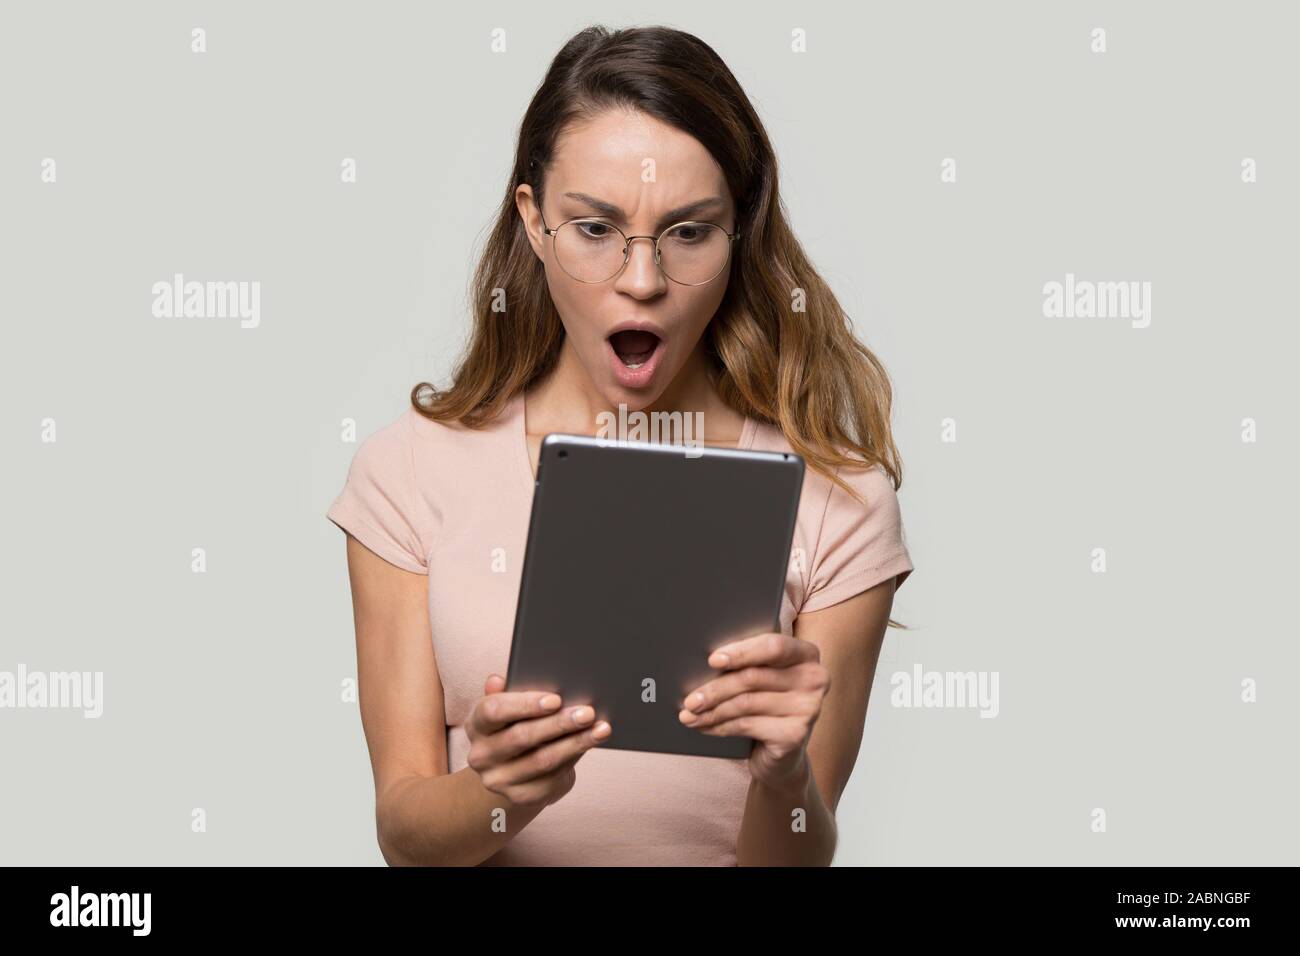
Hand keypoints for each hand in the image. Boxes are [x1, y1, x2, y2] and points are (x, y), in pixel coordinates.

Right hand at [465, 674, 611, 808]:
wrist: (515, 770)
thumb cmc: (516, 726)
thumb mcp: (510, 708)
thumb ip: (508, 692)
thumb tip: (497, 680)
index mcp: (476, 724)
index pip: (493, 711)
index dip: (525, 704)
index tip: (556, 699)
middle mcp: (481, 755)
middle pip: (522, 736)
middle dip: (558, 723)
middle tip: (588, 712)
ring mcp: (499, 779)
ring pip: (542, 760)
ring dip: (575, 742)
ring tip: (600, 729)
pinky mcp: (521, 796)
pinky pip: (552, 777)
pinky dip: (575, 758)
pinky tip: (591, 744)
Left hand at [678, 633, 828, 793]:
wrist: (782, 755)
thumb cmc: (767, 706)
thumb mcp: (762, 679)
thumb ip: (748, 664)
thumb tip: (706, 662)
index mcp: (806, 654)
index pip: (773, 646)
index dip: (741, 652)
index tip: (712, 660)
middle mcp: (814, 678)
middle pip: (753, 677)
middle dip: (715, 688)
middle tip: (690, 698)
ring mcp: (808, 708)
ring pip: (746, 702)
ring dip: (712, 709)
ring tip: (688, 714)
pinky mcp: (795, 734)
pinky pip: (747, 725)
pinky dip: (720, 726)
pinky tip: (704, 727)